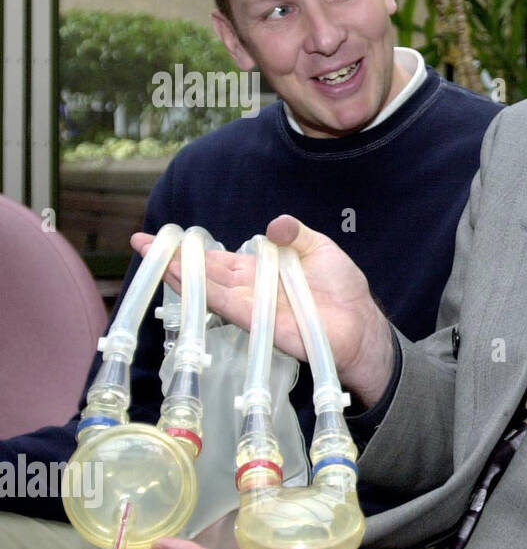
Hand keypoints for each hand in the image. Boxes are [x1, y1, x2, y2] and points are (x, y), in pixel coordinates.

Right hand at [131, 215, 394, 406]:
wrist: (361, 324)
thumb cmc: (342, 289)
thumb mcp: (319, 249)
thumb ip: (295, 234)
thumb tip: (274, 223)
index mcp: (258, 271)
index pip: (218, 258)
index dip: (192, 249)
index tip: (163, 236)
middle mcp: (249, 290)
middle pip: (206, 273)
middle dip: (175, 259)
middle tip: (143, 243)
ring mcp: (253, 308)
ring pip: (211, 289)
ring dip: (184, 275)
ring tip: (157, 258)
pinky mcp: (261, 325)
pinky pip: (230, 306)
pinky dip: (208, 293)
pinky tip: (187, 280)